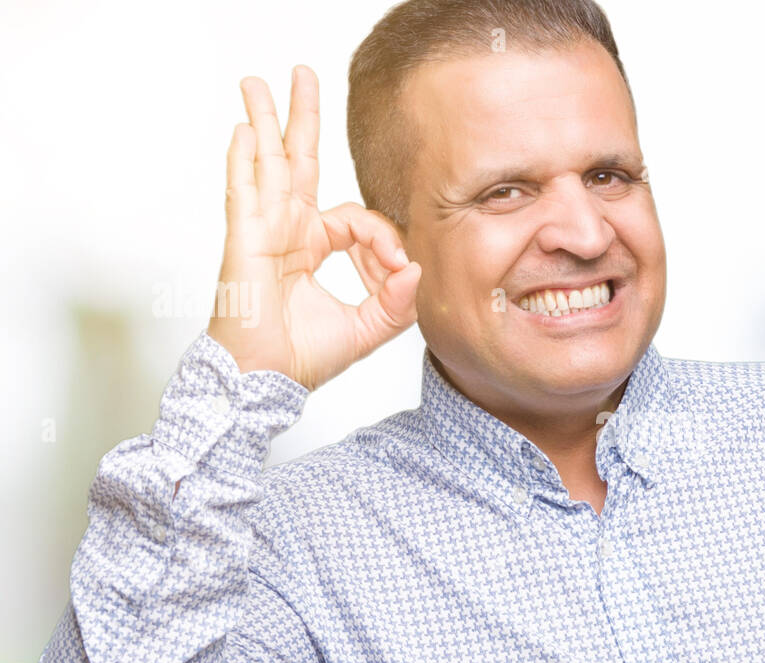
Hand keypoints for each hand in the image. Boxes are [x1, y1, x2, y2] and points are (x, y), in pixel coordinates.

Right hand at [206, 65, 420, 390]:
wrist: (266, 381)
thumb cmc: (304, 358)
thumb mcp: (369, 327)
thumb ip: (397, 301)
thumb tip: (417, 269)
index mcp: (313, 247)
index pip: (355, 220)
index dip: (382, 237)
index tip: (397, 268)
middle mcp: (288, 231)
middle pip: (298, 163)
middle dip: (302, 119)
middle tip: (301, 75)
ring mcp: (265, 231)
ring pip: (268, 165)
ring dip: (264, 122)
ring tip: (257, 83)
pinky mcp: (247, 241)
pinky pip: (245, 192)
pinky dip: (244, 161)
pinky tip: (243, 130)